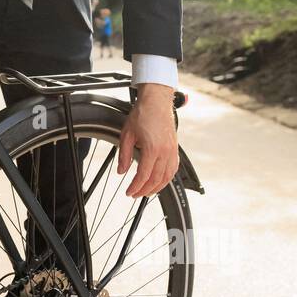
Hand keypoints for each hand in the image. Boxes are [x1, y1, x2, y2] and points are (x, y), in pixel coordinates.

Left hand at [117, 83, 178, 197]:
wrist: (156, 101)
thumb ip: (124, 155)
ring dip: (157, 187)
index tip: (128, 192)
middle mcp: (165, 152)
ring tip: (146, 192)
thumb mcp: (127, 134)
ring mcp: (172, 151)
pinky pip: (173, 169)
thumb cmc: (142, 114)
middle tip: (135, 195)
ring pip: (167, 177)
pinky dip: (166, 179)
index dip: (135, 187)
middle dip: (145, 190)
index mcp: (152, 148)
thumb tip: (121, 171)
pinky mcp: (175, 148)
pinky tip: (159, 181)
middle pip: (156, 179)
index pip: (143, 175)